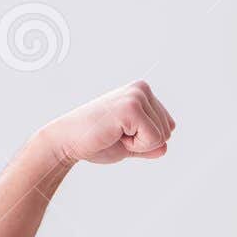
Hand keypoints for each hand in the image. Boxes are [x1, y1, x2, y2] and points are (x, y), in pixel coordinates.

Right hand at [39, 80, 175, 165]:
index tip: (122, 135)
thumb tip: (165, 148)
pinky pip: (153, 139)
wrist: (67, 142)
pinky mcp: (132, 107)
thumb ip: (150, 145)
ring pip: (162, 136)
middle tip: (116, 135)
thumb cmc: (96, 142)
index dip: (146, 141)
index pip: (168, 127)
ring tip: (114, 134)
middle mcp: (142, 89)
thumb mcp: (130, 144)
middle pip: (168, 131)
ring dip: (138, 145)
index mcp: (142, 92)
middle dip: (143, 143)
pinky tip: (115, 135)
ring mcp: (137, 96)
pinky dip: (135, 146)